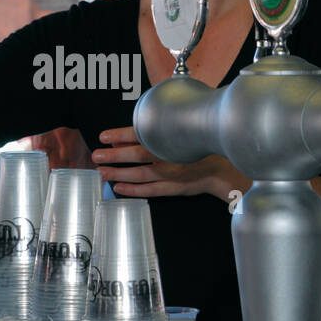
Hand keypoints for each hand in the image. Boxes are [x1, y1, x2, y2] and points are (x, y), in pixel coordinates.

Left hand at [92, 126, 247, 200]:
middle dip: (114, 156)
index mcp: (171, 139)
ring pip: (140, 175)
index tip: (104, 136)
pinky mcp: (174, 188)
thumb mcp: (180, 131)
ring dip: (119, 174)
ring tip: (103, 172)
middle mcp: (171, 157)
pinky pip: (150, 190)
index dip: (120, 135)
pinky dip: (133, 190)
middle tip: (97, 155)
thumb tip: (130, 131)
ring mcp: (172, 175)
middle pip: (137, 155)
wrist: (223, 167)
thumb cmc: (200, 146)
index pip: (141, 134)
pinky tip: (119, 187)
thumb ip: (156, 130)